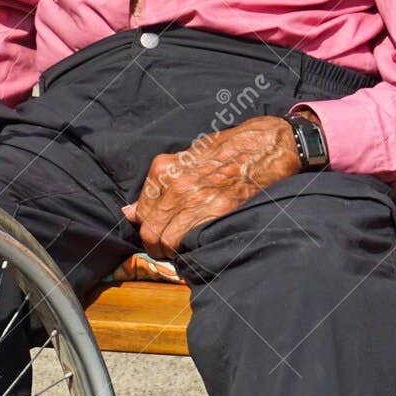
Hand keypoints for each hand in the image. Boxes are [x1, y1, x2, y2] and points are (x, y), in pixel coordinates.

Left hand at [121, 115, 302, 259]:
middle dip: (155, 245)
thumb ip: (157, 186)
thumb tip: (128, 212)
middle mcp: (175, 184)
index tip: (159, 231)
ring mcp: (196, 197)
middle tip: (166, 248)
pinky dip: (189, 248)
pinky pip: (189, 240)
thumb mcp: (186, 158)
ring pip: (165, 240)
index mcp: (164, 169)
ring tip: (182, 248)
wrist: (267, 144)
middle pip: (149, 230)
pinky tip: (197, 244)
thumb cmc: (227, 149)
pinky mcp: (218, 210)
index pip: (140, 212)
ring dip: (171, 250)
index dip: (148, 226)